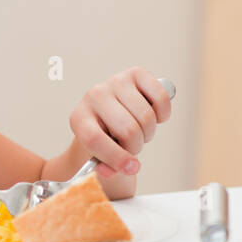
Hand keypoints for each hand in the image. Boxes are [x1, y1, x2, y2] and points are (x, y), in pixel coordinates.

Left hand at [67, 67, 172, 197]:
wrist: (109, 112)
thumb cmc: (104, 136)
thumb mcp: (99, 155)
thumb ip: (109, 166)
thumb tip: (128, 167)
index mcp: (79, 118)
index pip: (95, 139)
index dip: (116, 157)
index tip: (132, 168)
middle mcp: (94, 95)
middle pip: (128, 130)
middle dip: (136, 147)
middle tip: (132, 147)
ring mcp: (115, 82)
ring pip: (146, 117)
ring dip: (148, 133)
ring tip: (139, 132)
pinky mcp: (136, 73)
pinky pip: (161, 99)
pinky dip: (162, 114)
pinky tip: (153, 116)